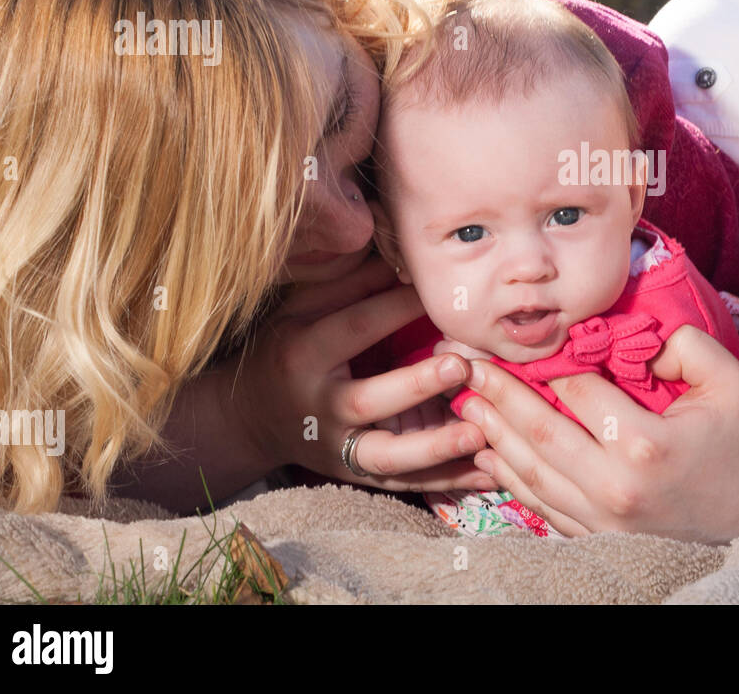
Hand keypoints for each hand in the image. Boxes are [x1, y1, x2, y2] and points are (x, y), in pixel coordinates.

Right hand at [231, 255, 493, 492]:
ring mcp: (337, 448)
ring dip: (435, 449)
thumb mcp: (301, 310)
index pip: (354, 329)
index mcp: (302, 355)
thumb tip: (401, 255)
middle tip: (461, 367)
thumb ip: (349, 285)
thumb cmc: (286, 347)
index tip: (441, 293)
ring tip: (479, 434)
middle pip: (368, 400)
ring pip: (387, 457)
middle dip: (415, 386)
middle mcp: (318, 408)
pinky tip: (487, 473)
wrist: (250, 417)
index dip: (397, 308)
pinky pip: (405, 484)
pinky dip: (447, 482)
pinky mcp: (356, 475)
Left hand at [455, 325, 738, 541]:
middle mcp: (615, 485)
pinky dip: (509, 478)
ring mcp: (602, 519)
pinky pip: (540, 505)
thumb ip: (684, 344)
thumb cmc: (736, 440)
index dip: (546, 363)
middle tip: (465, 365)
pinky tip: (487, 452)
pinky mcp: (595, 537)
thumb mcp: (727, 379)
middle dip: (498, 395)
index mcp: (643, 442)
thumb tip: (632, 335)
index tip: (516, 343)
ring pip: (531, 472)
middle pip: (540, 432)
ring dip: (493, 434)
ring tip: (464, 403)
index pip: (578, 392)